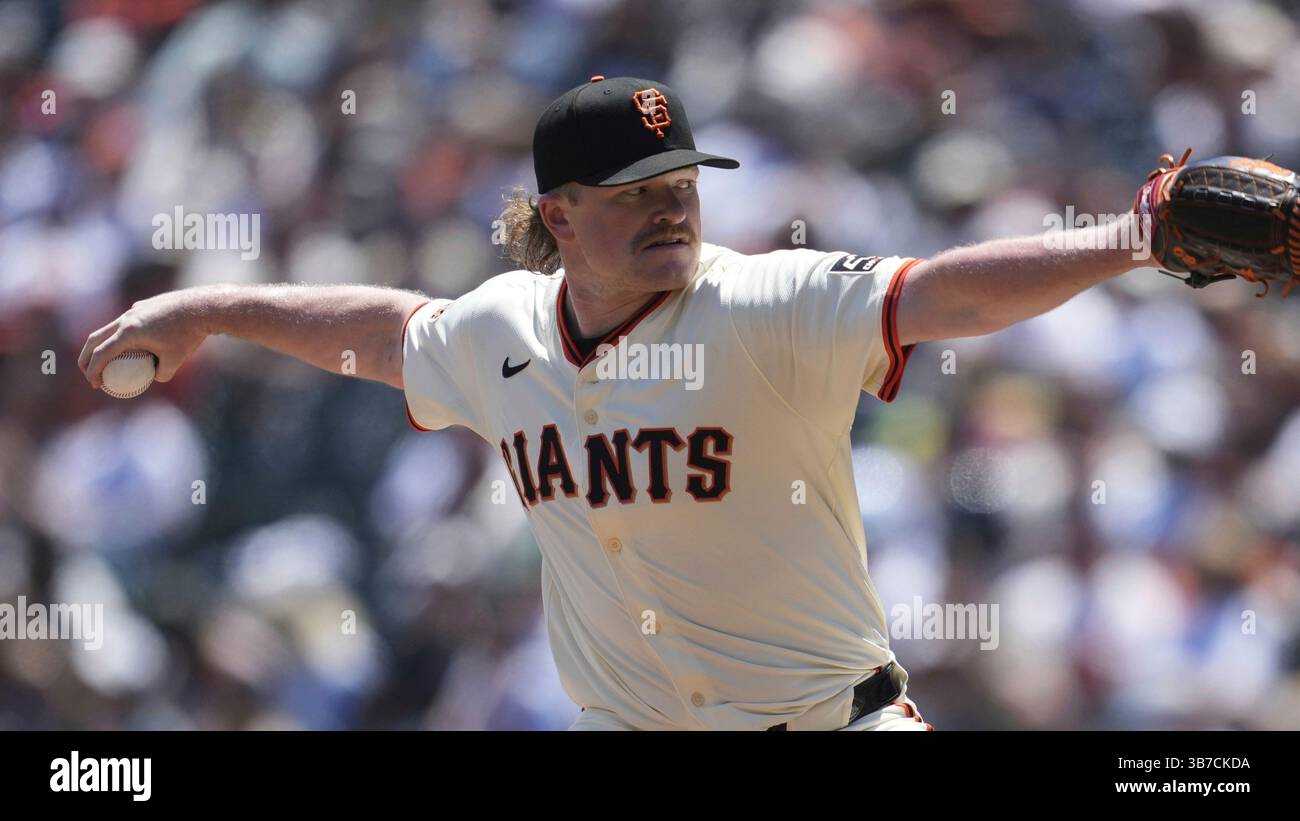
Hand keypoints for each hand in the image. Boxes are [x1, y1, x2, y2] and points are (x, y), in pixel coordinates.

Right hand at [78, 289, 209, 388]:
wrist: (202, 307)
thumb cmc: (189, 335)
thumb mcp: (175, 361)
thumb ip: (161, 375)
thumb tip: (152, 379)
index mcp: (129, 333)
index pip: (101, 354)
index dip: (93, 371)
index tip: (95, 384)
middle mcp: (126, 318)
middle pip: (95, 338)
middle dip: (86, 357)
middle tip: (88, 373)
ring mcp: (134, 310)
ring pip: (109, 328)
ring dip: (103, 344)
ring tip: (107, 361)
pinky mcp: (143, 306)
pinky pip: (126, 322)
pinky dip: (122, 335)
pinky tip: (134, 346)